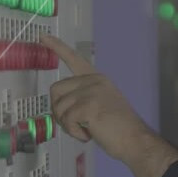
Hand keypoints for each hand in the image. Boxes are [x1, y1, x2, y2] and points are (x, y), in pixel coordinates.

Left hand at [41, 35, 177, 176]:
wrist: (135, 140)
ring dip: (68, 125)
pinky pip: (67, 120)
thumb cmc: (116, 129)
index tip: (42, 36)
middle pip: (55, 91)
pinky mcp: (89, 105)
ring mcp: (91, 91)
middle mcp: (93, 80)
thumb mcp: (97, 106)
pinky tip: (89, 134)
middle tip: (75, 123)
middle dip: (59, 111)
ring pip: (59, 108)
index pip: (74, 59)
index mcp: (96, 79)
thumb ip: (80, 100)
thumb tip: (58, 107)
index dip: (57, 47)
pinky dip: (74, 132)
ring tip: (87, 129)